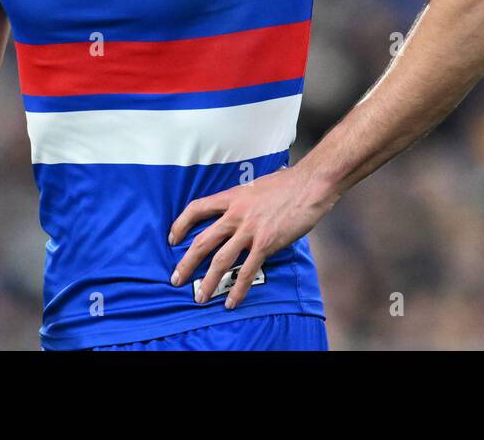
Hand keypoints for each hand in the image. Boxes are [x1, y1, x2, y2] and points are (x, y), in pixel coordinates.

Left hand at [168, 166, 336, 308]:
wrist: (310, 184)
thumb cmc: (288, 183)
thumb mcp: (256, 186)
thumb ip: (244, 200)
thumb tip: (242, 207)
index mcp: (232, 197)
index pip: (196, 209)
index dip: (181, 224)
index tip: (172, 238)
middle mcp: (236, 214)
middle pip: (202, 241)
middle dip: (186, 263)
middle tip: (176, 279)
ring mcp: (250, 230)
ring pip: (221, 260)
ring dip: (208, 281)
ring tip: (200, 297)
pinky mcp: (266, 243)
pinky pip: (247, 270)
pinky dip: (238, 288)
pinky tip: (232, 301)